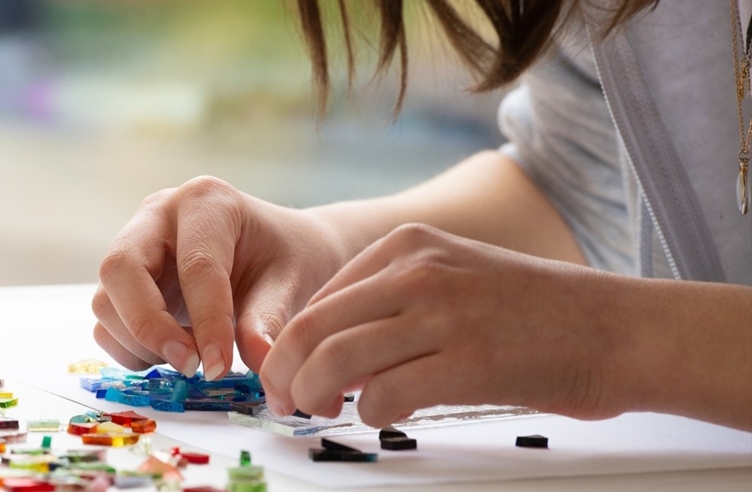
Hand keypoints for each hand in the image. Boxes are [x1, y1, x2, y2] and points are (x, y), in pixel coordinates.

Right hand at [92, 176, 346, 379]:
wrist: (281, 253)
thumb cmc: (288, 259)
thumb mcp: (290, 284)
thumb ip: (268, 322)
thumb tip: (259, 363)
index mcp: (207, 201)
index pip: (196, 265)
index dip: (207, 322)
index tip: (219, 368)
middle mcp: (158, 215)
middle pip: (120, 269)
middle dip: (149, 326)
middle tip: (191, 366)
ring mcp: (135, 246)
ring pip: (106, 300)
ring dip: (141, 343)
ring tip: (193, 358)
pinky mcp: (125, 282)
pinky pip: (106, 322)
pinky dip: (132, 350)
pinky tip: (177, 352)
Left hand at [259, 223, 637, 426]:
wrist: (614, 327)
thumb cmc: (533, 311)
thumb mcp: (453, 276)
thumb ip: (393, 301)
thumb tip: (337, 350)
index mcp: (409, 246)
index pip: (320, 299)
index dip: (291, 344)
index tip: (288, 373)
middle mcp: (418, 272)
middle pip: (314, 328)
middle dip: (285, 373)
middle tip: (286, 401)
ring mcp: (443, 314)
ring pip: (336, 359)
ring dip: (314, 395)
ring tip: (320, 412)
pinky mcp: (467, 361)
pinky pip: (384, 395)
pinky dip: (369, 413)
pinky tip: (382, 415)